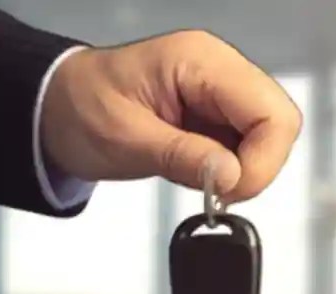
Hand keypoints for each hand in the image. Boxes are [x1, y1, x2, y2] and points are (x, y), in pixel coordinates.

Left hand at [40, 30, 303, 202]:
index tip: (228, 189)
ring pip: (270, 138)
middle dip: (257, 167)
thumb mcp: (124, 138)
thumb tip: (231, 176)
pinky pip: (249, 146)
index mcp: (200, 61)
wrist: (56, 108)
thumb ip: (181, 156)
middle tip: (219, 190)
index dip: (263, 161)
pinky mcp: (220, 114)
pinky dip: (233, 169)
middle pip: (279, 123)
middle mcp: (221, 70)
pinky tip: (202, 172)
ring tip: (202, 179)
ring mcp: (223, 92)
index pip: (271, 113)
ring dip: (245, 169)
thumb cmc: (80, 108)